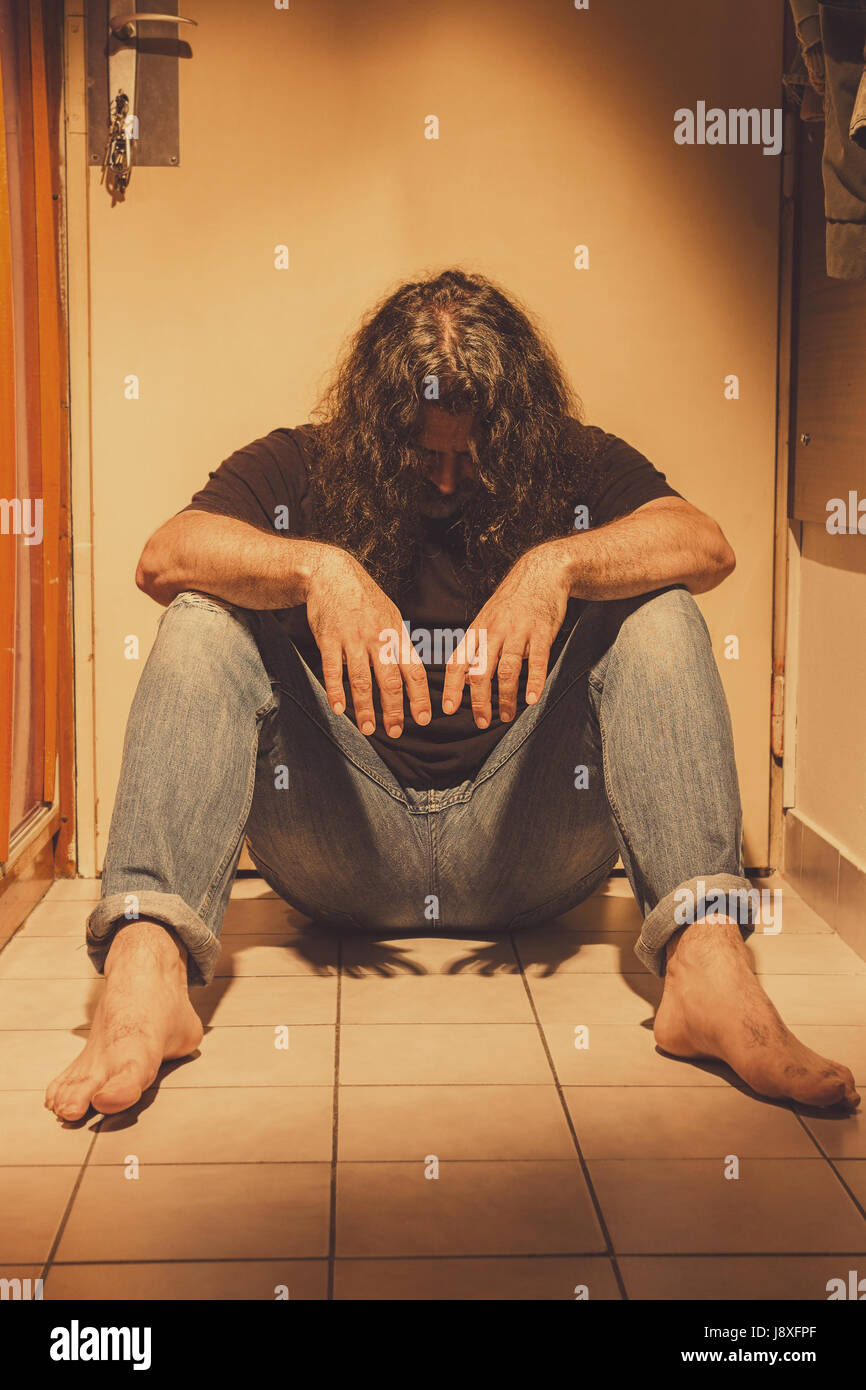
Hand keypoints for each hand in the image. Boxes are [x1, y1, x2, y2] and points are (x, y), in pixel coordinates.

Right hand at [305, 547, 430, 736]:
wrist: (332, 573)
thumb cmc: (363, 599)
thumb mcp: (389, 616)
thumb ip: (398, 645)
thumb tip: (409, 674)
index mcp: (395, 634)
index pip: (413, 670)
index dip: (419, 696)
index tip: (423, 718)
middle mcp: (377, 638)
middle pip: (390, 680)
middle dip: (394, 709)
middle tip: (396, 732)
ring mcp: (352, 638)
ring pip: (361, 679)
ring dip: (365, 707)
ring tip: (368, 729)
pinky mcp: (328, 638)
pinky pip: (332, 669)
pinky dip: (336, 691)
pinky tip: (339, 709)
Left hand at [441, 543, 568, 726]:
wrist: (541, 572)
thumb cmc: (513, 601)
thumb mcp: (488, 618)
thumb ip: (478, 646)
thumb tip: (465, 677)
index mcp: (478, 630)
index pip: (458, 662)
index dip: (452, 687)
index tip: (448, 709)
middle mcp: (494, 631)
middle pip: (480, 670)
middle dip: (478, 701)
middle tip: (482, 722)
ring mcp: (518, 631)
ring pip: (506, 669)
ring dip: (505, 697)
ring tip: (507, 716)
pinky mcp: (542, 631)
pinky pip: (537, 660)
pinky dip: (534, 681)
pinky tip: (532, 699)